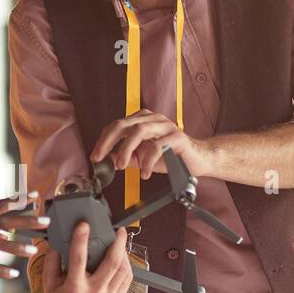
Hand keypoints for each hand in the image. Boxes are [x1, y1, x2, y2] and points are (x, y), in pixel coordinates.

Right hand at [42, 223, 133, 292]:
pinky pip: (126, 282)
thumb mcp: (48, 286)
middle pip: (112, 263)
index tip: (84, 225)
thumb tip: (56, 244)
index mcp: (74, 288)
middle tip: (119, 231)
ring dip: (125, 254)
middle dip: (118, 243)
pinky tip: (122, 261)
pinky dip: (127, 269)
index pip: (78, 258)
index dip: (81, 238)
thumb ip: (51, 263)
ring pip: (123, 272)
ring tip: (121, 244)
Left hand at [91, 110, 212, 178]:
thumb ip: (126, 156)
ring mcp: (165, 126)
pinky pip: (158, 146)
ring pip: (139, 131)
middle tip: (100, 158)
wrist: (198, 160)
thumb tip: (108, 158)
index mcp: (143, 121)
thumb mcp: (143, 158)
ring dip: (126, 150)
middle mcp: (152, 120)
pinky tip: (144, 172)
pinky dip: (148, 161)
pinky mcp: (177, 137)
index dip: (103, 140)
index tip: (95, 156)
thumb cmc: (172, 156)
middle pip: (123, 125)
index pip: (116, 126)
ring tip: (122, 165)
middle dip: (107, 142)